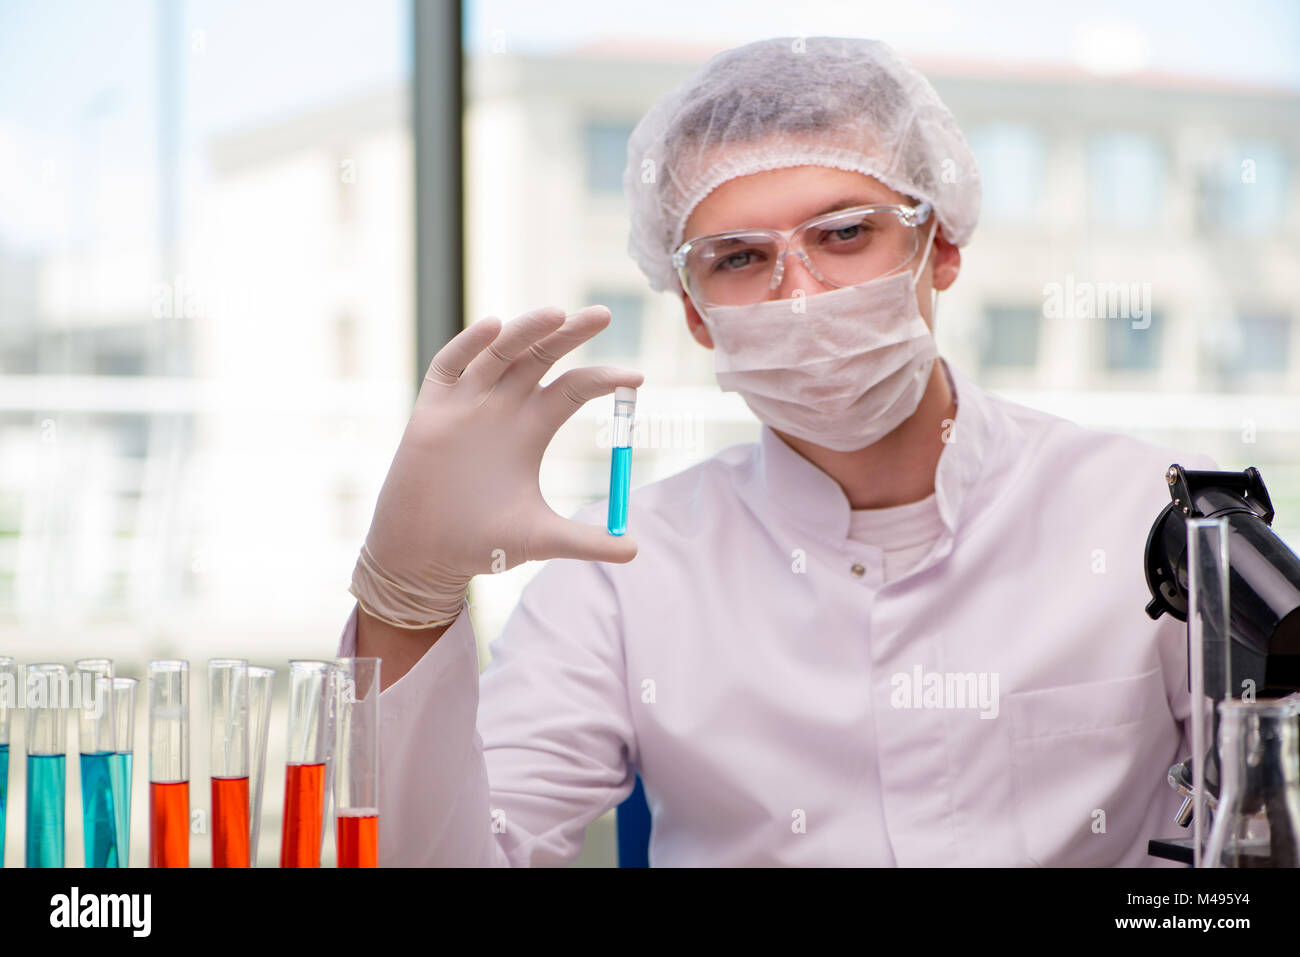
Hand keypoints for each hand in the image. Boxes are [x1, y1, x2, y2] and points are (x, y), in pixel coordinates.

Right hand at [349, 305, 642, 627]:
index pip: (573, 387)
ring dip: (527, 330)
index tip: (636, 379)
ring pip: (500, 352)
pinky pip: (450, 365)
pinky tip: (494, 327)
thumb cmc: (480, 543)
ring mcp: (467, 404)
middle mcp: (503, 408)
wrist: (424, 555)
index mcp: (532, 428)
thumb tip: (634, 551)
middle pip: (541, 356)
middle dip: (569, 334)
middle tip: (603, 315)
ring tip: (556, 314)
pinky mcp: (432, 410)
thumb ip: (585, 541)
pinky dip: (469, 344)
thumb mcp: (540, 539)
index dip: (603, 380)